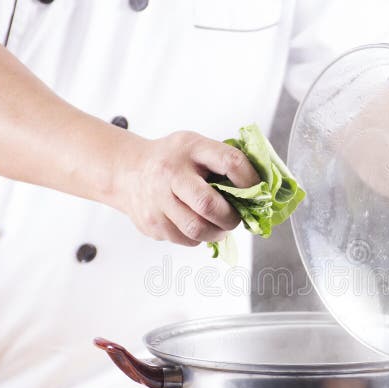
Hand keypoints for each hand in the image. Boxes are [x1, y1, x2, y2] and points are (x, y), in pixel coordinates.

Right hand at [114, 131, 258, 245]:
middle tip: (235, 218)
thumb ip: (224, 162)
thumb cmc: (171, 159)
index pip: (230, 162)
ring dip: (216, 232)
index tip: (256, 190)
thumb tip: (261, 188)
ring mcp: (157, 201)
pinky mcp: (152, 224)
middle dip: (230, 217)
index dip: (250, 180)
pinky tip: (196, 223)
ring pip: (197, 229)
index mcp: (190, 148)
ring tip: (219, 225)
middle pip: (208, 204)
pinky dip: (198, 237)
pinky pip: (185, 240)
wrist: (127, 171)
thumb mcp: (196, 147)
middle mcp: (170, 173)